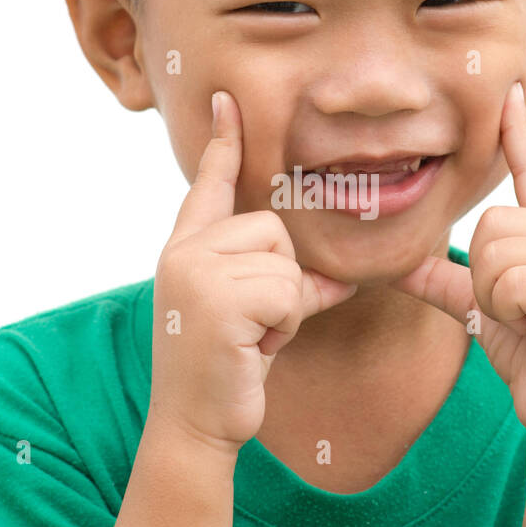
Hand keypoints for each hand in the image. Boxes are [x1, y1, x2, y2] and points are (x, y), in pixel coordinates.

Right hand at [149, 89, 357, 456]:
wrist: (195, 427)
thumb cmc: (227, 372)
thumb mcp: (256, 318)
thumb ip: (283, 284)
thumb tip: (340, 275)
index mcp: (187, 249)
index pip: (210, 185)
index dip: (222, 142)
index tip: (227, 99)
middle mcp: (184, 252)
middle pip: (274, 228)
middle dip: (283, 281)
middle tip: (255, 328)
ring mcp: (195, 273)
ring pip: (284, 262)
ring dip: (285, 310)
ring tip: (252, 340)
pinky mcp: (216, 299)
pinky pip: (288, 291)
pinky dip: (285, 325)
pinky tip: (255, 350)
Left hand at [390, 81, 525, 447]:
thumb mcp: (480, 310)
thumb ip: (443, 280)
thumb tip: (394, 264)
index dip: (519, 135)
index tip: (508, 94)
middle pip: (492, 220)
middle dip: (485, 274)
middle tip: (514, 309)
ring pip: (497, 248)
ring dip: (496, 295)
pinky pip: (511, 278)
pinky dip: (508, 309)